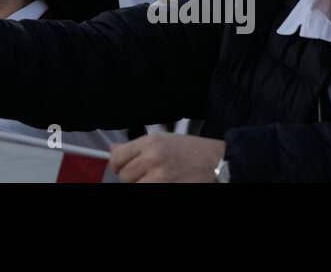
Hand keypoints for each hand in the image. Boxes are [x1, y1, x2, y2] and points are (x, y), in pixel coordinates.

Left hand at [108, 134, 225, 182]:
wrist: (218, 162)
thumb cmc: (192, 150)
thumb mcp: (163, 140)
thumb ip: (136, 146)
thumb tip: (113, 149)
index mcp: (150, 142)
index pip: (117, 157)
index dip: (117, 165)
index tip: (122, 167)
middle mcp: (152, 158)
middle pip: (124, 176)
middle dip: (132, 177)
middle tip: (145, 174)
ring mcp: (160, 177)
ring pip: (134, 186)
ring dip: (141, 184)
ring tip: (155, 179)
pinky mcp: (168, 188)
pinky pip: (148, 191)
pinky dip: (151, 188)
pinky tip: (163, 183)